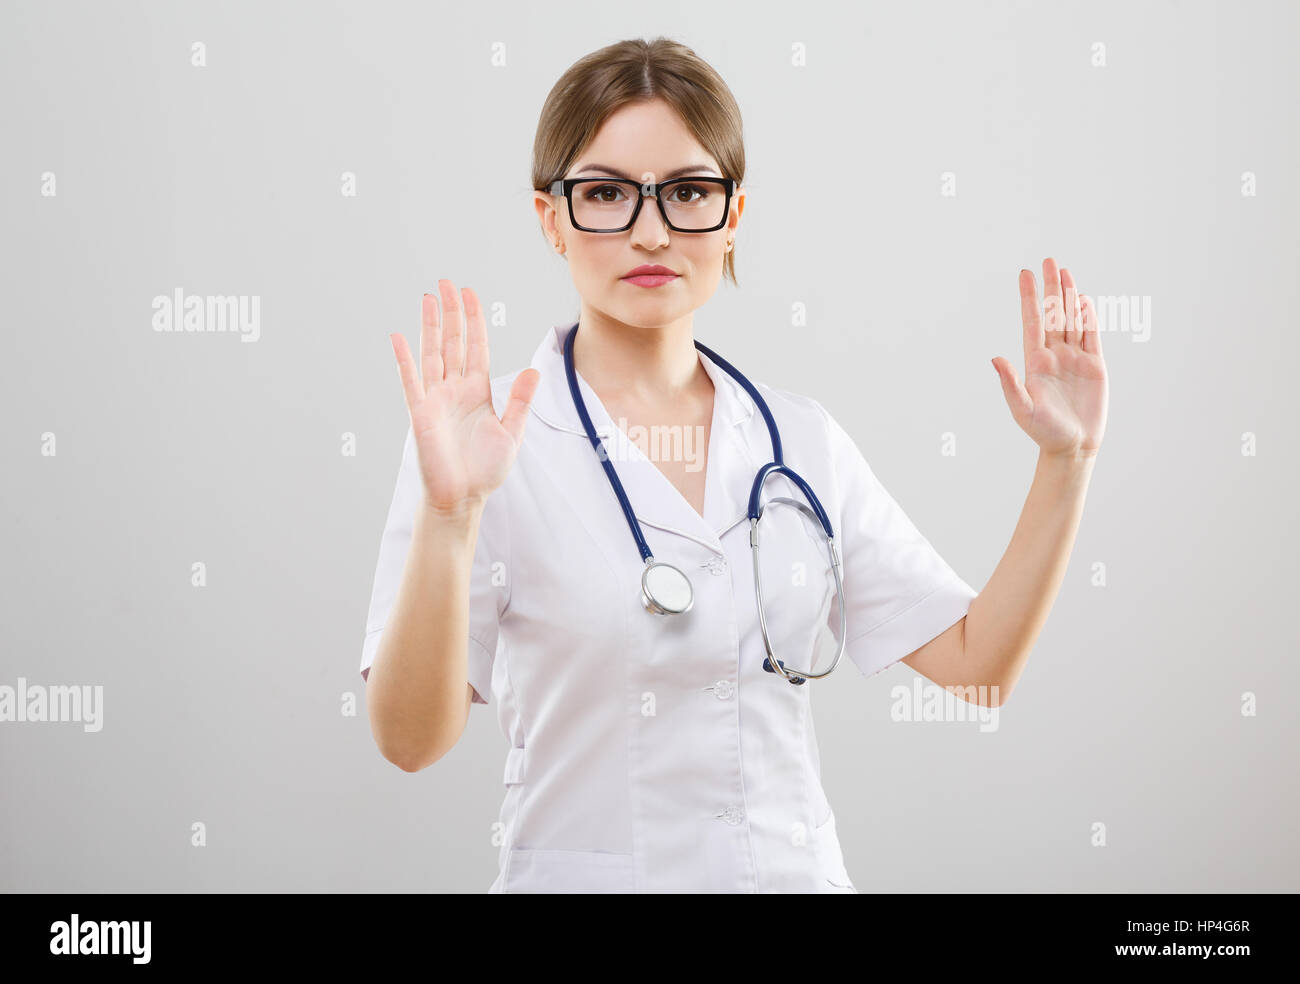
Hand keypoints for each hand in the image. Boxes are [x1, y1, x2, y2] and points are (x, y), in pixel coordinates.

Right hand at [390, 280, 539, 513]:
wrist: (462, 497)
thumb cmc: (485, 469)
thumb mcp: (512, 432)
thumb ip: (519, 400)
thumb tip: (532, 371)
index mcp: (477, 391)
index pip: (476, 347)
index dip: (473, 321)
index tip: (470, 294)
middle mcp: (455, 389)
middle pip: (452, 342)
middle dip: (451, 312)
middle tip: (447, 283)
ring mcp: (435, 398)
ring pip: (432, 353)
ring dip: (430, 325)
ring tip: (428, 298)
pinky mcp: (420, 413)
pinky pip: (411, 380)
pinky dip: (404, 358)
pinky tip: (399, 336)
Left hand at [992, 257, 1108, 458]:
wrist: (1072, 447)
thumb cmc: (1044, 432)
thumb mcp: (1022, 409)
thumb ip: (1010, 383)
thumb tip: (995, 358)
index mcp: (1035, 362)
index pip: (1032, 321)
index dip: (1029, 297)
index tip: (1024, 274)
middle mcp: (1054, 355)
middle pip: (1053, 314)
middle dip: (1051, 287)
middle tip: (1048, 260)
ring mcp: (1075, 358)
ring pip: (1072, 320)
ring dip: (1069, 296)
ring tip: (1065, 272)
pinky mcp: (1095, 366)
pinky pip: (1091, 336)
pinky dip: (1088, 317)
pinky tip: (1084, 300)